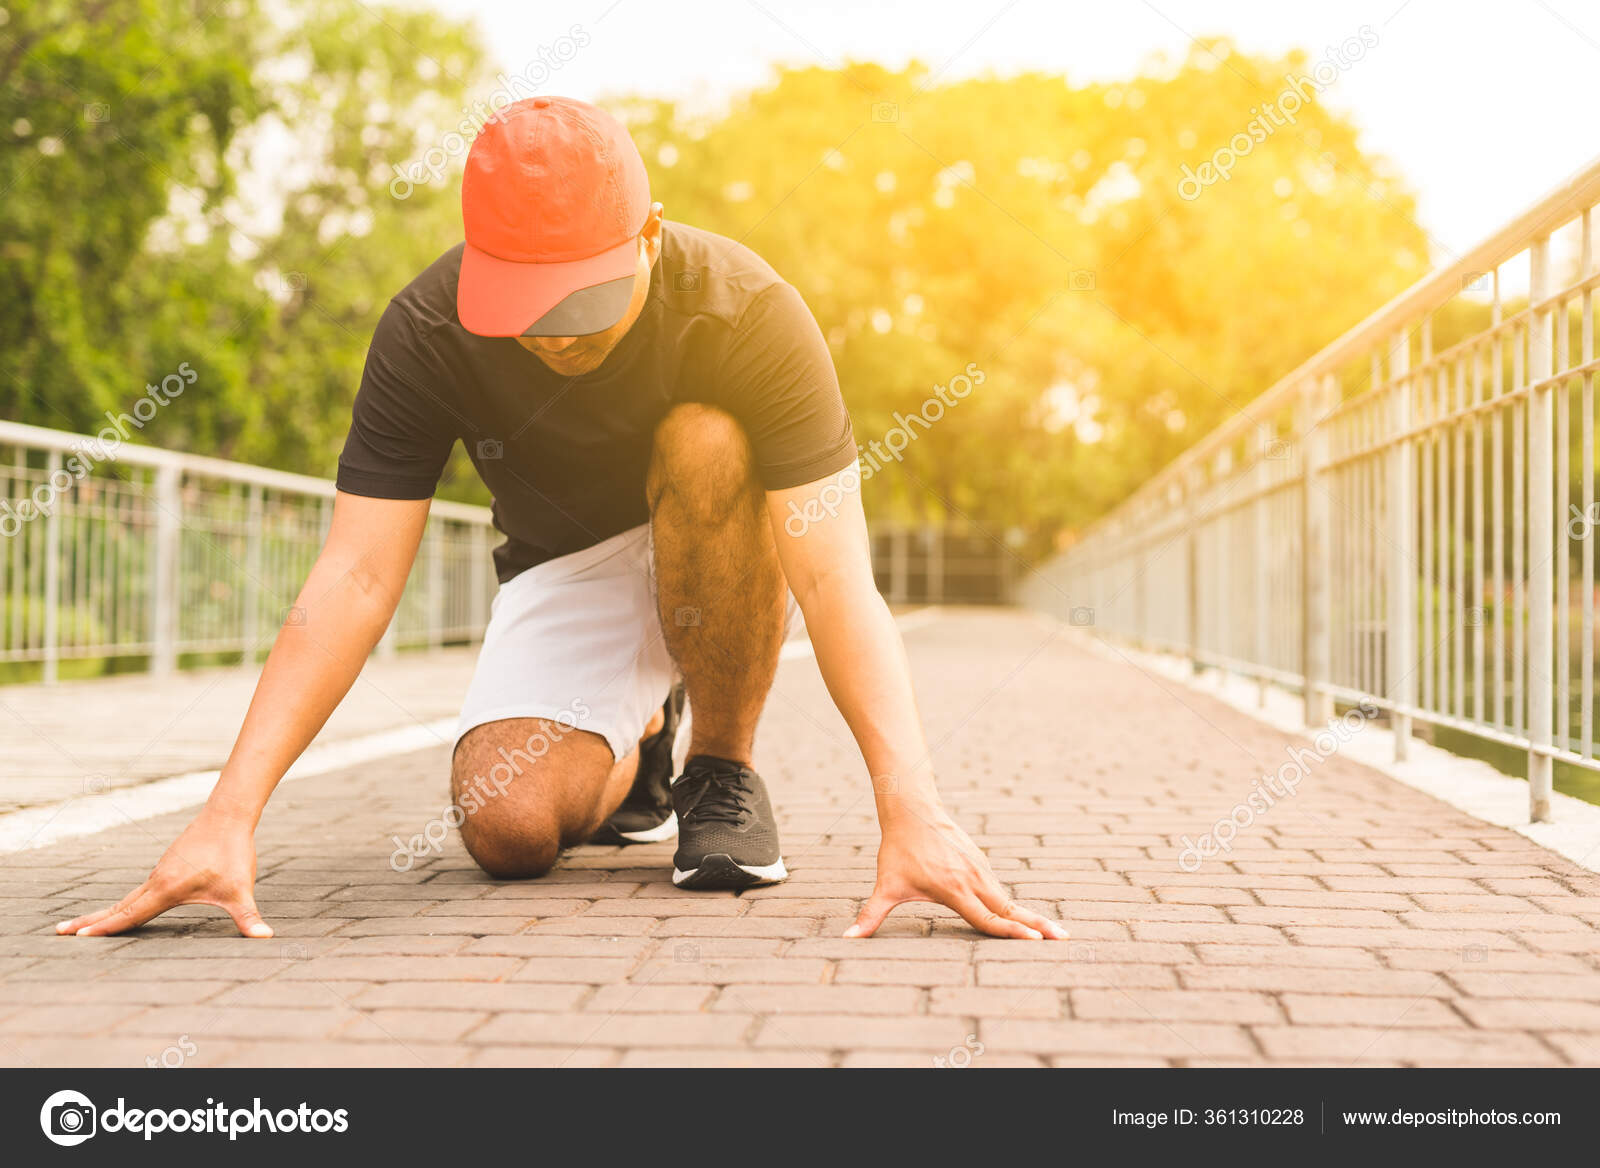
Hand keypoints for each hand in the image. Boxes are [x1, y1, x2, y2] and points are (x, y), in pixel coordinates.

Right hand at [55, 810, 270, 937]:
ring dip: (104, 911)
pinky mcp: (167, 865)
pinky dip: (123, 901)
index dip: (105, 929)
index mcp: (165, 889)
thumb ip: (249, 917)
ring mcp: (159, 871)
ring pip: (127, 896)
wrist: (228, 815)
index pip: (130, 915)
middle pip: (118, 906)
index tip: (78, 939)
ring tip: (82, 925)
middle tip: (58, 932)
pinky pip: (139, 889)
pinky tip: (123, 907)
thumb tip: (266, 938)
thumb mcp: (241, 890)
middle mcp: (156, 881)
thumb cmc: (233, 853)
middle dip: (89, 921)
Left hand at [847, 805, 1069, 939]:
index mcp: (954, 889)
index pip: (987, 918)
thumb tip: (847, 939)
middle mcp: (974, 880)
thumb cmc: (898, 850)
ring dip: (1032, 916)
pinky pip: (1001, 889)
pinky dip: (1017, 905)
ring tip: (1055, 932)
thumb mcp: (885, 885)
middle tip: (1064, 939)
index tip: (1034, 942)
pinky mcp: (980, 863)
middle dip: (1037, 926)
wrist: (912, 809)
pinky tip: (1028, 917)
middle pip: (1010, 910)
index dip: (1009, 933)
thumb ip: (870, 916)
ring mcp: (980, 870)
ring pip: (1008, 899)